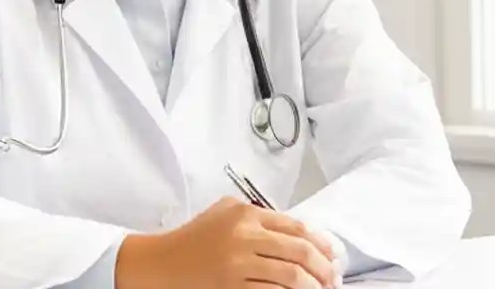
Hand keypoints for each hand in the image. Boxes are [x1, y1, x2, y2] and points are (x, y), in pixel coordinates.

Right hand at [117, 197, 339, 288]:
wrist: (160, 263)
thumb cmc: (193, 238)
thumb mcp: (223, 211)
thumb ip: (257, 214)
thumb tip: (298, 232)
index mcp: (246, 214)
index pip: (297, 228)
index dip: (322, 244)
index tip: (334, 257)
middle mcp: (244, 236)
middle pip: (300, 252)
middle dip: (324, 269)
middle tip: (333, 280)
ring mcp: (237, 264)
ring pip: (290, 277)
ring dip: (312, 287)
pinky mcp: (230, 287)